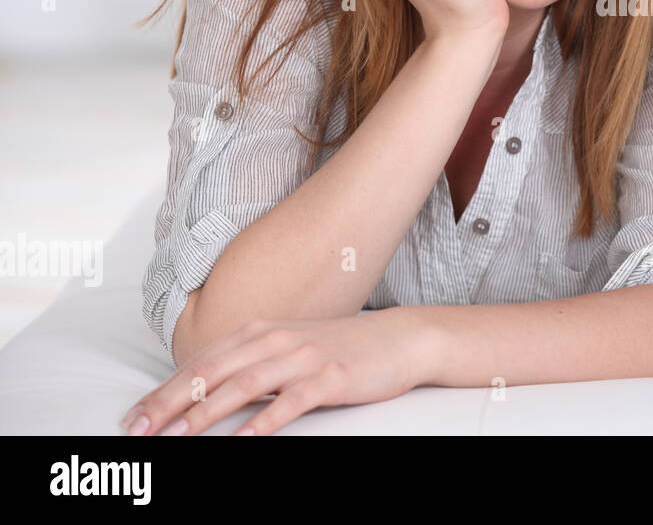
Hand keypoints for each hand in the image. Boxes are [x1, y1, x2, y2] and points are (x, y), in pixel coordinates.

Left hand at [118, 309, 428, 436]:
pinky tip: (243, 441)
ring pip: (243, 384)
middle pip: (212, 371)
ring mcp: (304, 357)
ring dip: (205, 412)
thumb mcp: (290, 348)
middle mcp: (277, 339)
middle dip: (169, 403)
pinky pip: (290, 402)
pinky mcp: (330, 376)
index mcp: (261, 331)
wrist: (401, 339)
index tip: (132, 418)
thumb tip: (207, 389)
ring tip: (177, 437)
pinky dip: (263, 422)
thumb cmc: (342, 348)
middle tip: (137, 431)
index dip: (162, 390)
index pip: (201, 362)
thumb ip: (251, 363)